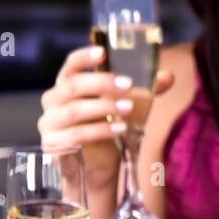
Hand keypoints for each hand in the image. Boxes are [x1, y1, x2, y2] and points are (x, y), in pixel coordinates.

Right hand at [37, 45, 174, 192]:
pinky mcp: (53, 144)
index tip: (103, 52)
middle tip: (128, 84)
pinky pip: (76, 135)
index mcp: (68, 83)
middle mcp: (54, 99)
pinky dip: (100, 130)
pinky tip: (121, 129)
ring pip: (74, 110)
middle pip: (73, 86)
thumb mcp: (125, 105)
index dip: (84, 56)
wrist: (95, 166)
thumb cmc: (107, 127)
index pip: (71, 64)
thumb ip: (145, 90)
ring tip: (129, 108)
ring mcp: (50, 123)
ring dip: (104, 107)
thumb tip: (168, 76)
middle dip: (101, 83)